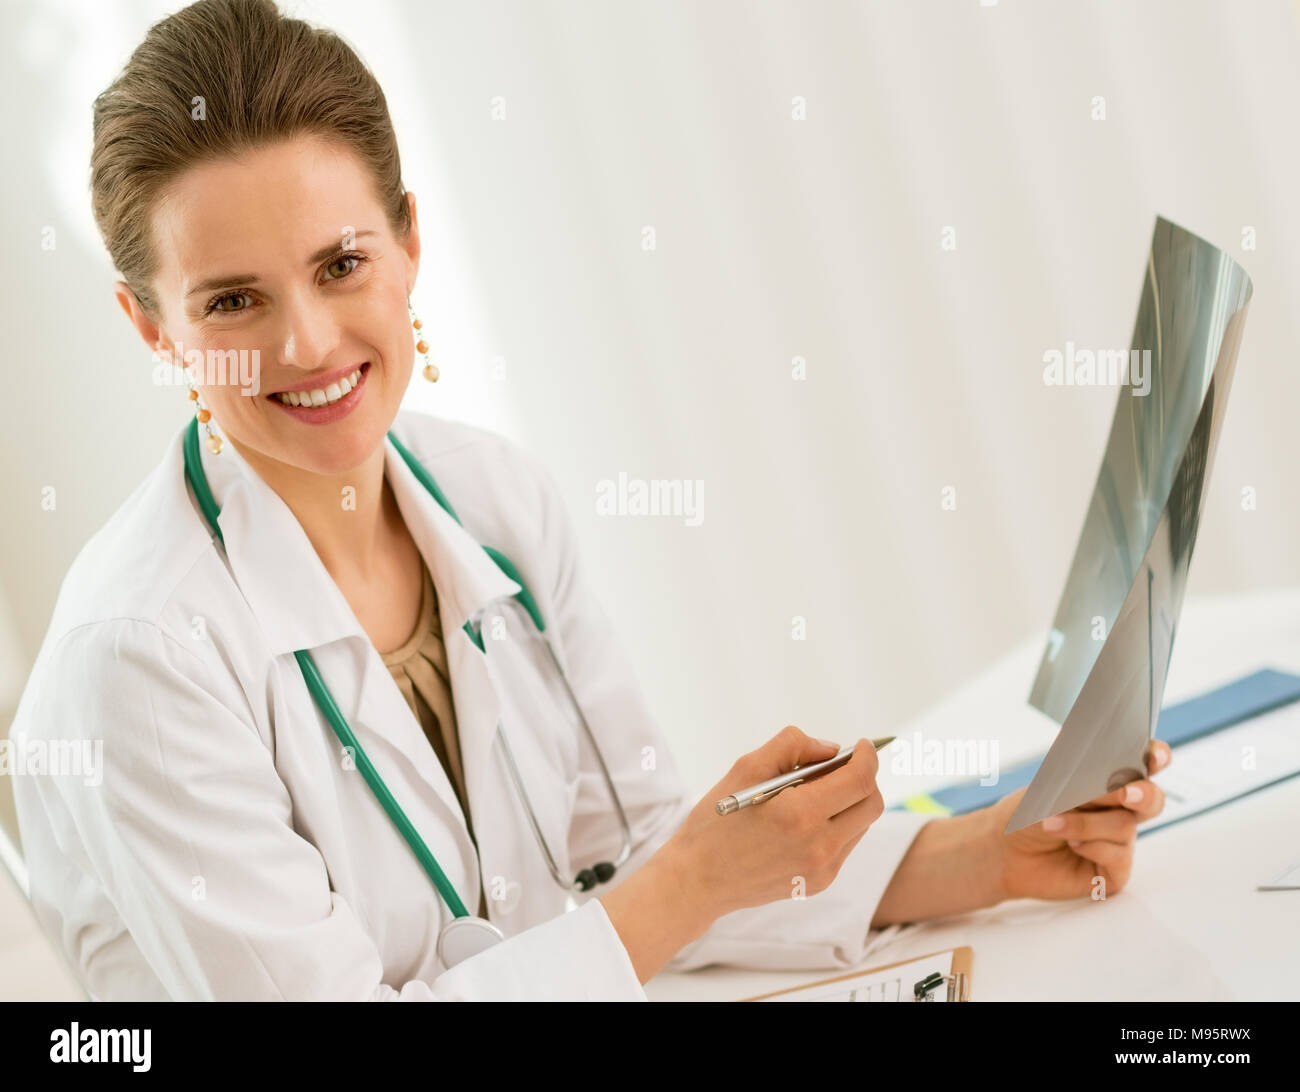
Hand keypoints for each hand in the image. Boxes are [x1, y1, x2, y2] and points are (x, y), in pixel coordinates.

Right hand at [665, 726, 885, 919]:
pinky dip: (836, 825)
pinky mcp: (818, 883)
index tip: (862, 745)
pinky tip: (805, 819)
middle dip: (864, 778)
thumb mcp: (746, 768)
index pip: (860, 781)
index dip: (867, 757)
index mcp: (801, 814)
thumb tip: (830, 749)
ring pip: (861, 826)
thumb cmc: (716, 821)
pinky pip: (844, 846)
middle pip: (872, 804)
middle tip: (841, 766)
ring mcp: (822, 870)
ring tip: (815, 793)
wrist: (698, 879)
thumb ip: (792, 746)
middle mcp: (820, 847)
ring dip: (849, 802)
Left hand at [983, 739, 1171, 900]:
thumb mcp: (1054, 790)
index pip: (1142, 765)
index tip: (1156, 756)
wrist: (1006, 850)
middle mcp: (1119, 811)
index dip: (1156, 758)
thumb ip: (1089, 784)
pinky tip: (1071, 846)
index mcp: (1108, 782)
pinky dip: (1091, 847)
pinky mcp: (1115, 870)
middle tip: (1125, 793)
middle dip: (1142, 794)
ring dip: (1087, 824)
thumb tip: (1119, 782)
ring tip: (1053, 823)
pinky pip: (1118, 856)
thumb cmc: (1028, 814)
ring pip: (1125, 826)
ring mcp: (1120, 841)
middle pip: (1151, 799)